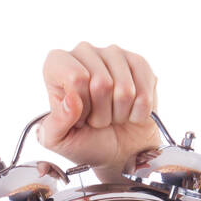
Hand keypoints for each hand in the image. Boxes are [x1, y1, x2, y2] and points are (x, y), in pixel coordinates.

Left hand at [38, 42, 162, 176]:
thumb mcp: (58, 139)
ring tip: (110, 114)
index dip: (81, 106)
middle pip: (101, 83)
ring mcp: (112, 53)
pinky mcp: (138, 62)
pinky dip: (138, 111)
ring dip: (119, 113)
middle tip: (95, 118)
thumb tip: (71, 100)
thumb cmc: (83, 140)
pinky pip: (144, 92)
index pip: (76, 78)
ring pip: (124, 88)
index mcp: (56, 65)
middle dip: (100, 112)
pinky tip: (129, 110)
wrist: (115, 148)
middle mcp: (83, 52)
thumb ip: (57, 123)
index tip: (78, 116)